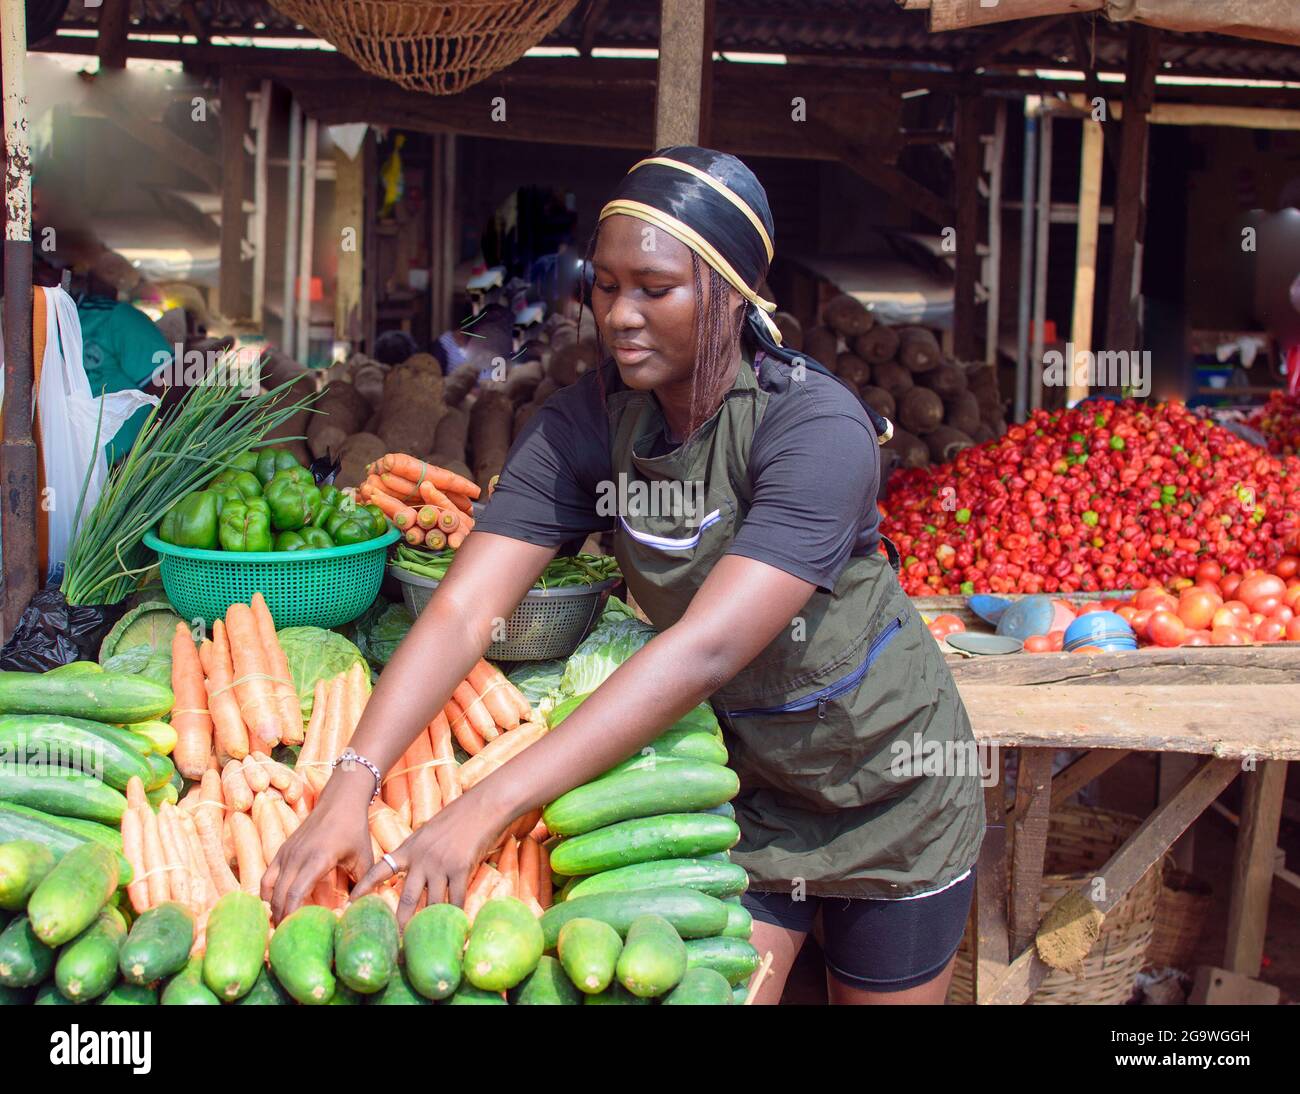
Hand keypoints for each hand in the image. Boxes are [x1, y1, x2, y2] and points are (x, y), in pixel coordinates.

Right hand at [262, 776, 372, 922]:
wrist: (340, 799)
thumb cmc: (354, 828)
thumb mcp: (364, 856)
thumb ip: (364, 884)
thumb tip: (361, 910)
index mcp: (317, 859)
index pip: (296, 893)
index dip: (292, 915)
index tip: (294, 933)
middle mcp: (297, 856)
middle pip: (280, 895)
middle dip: (281, 918)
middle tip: (286, 938)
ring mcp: (286, 852)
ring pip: (270, 888)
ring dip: (273, 908)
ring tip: (281, 926)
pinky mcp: (282, 850)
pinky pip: (267, 877)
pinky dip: (268, 894)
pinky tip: (275, 907)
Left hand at [352, 790, 504, 927]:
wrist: (483, 806)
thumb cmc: (458, 817)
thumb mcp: (429, 831)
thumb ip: (419, 852)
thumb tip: (415, 871)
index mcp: (410, 847)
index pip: (381, 868)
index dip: (364, 885)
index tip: (351, 902)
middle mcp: (421, 858)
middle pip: (407, 898)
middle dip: (400, 922)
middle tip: (394, 941)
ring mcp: (441, 864)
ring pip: (431, 903)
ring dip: (429, 924)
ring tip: (424, 942)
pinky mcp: (460, 868)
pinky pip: (455, 898)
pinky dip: (455, 914)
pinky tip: (455, 925)